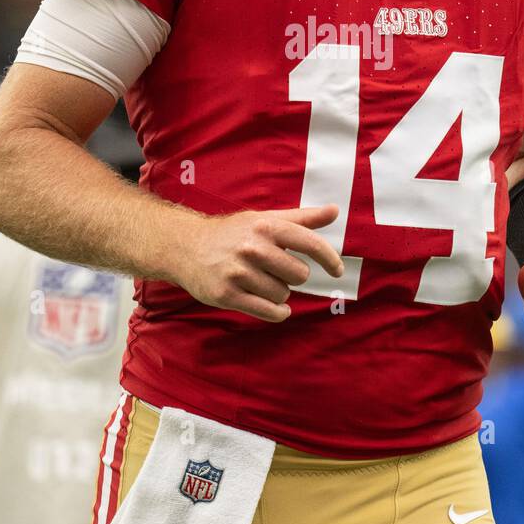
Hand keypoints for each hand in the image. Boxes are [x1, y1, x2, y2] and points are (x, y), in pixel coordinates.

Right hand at [175, 203, 343, 322]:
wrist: (186, 247)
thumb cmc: (232, 233)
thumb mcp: (265, 220)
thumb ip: (302, 218)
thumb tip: (335, 211)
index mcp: (266, 227)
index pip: (310, 244)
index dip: (329, 259)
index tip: (337, 271)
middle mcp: (253, 248)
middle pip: (299, 275)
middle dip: (291, 276)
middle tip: (273, 269)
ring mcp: (239, 273)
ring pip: (283, 295)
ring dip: (277, 292)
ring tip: (259, 281)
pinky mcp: (227, 295)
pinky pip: (269, 312)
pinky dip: (277, 312)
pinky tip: (274, 307)